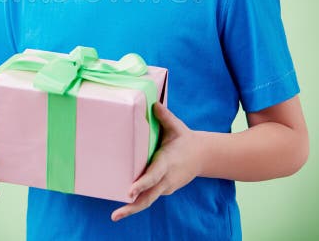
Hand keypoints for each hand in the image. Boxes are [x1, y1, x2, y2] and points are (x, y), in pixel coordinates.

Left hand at [111, 102, 202, 220]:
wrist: (203, 156)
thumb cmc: (185, 139)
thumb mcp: (177, 127)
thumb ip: (165, 116)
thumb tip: (153, 103)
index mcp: (167, 163)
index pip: (153, 176)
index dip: (141, 184)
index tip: (129, 192)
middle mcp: (166, 179)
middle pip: (148, 197)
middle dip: (132, 207)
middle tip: (115, 215)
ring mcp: (166, 187)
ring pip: (148, 200)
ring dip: (133, 209)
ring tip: (116, 215)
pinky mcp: (164, 190)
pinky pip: (150, 197)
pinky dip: (138, 202)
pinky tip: (124, 206)